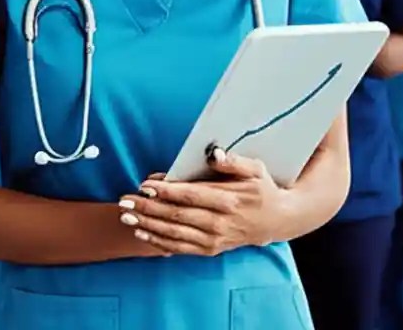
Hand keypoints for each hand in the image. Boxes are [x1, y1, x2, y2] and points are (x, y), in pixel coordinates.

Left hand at [118, 149, 287, 256]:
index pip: (191, 195)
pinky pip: (180, 247)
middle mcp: (220, 222)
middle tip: (125, 201)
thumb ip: (233, 162)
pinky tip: (141, 232)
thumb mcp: (254, 169)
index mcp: (229, 200)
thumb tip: (214, 154)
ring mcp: (215, 239)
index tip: (144, 185)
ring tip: (126, 216)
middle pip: (177, 216)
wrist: (277, 220)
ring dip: (148, 225)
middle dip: (148, 208)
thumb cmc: (262, 189)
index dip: (166, 191)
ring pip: (175, 233)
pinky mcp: (211, 249)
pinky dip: (159, 241)